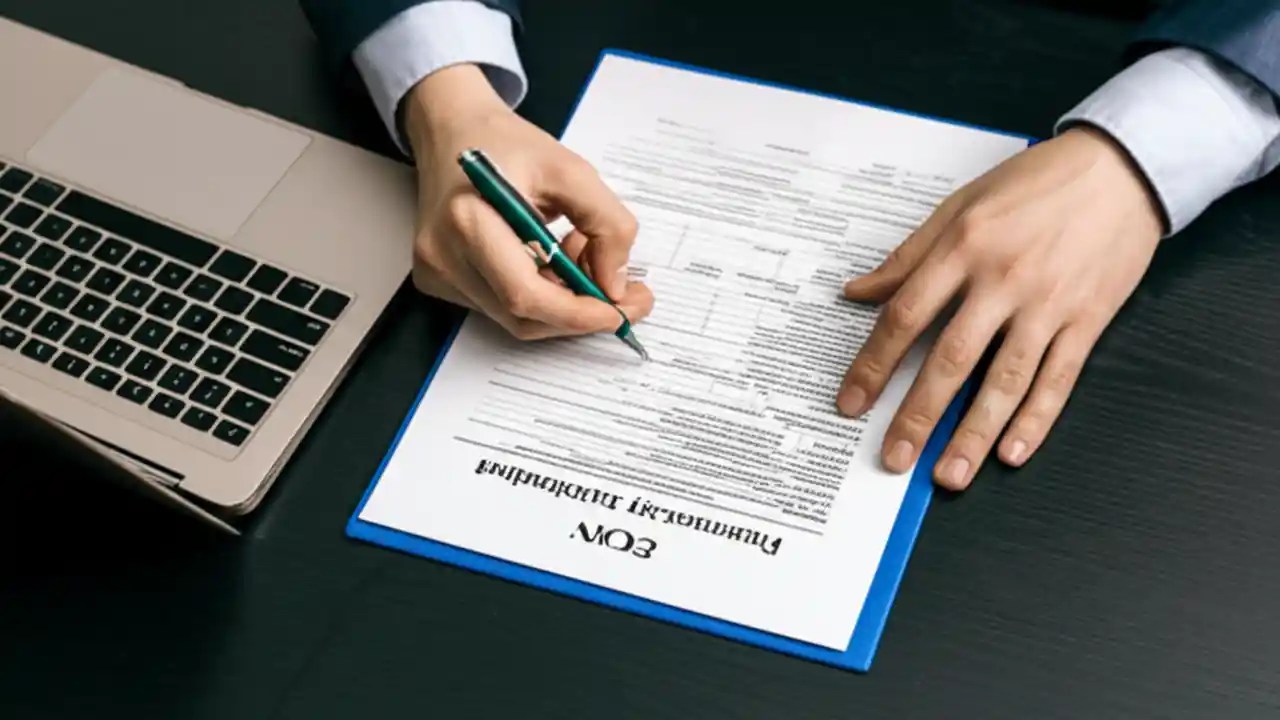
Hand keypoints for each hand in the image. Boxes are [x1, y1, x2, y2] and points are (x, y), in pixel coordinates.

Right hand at [403, 64, 653, 338]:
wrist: (453, 130)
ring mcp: (439, 273)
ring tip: (581, 254)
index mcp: (469, 220)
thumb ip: (606, 225)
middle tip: (624, 295)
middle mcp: (445, 256)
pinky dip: (540, 296)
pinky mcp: (441, 280)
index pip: (525, 294)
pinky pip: (501, 307)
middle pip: (522, 317)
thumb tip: (616, 285)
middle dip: (580, 312)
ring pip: (516, 319)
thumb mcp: (571, 170)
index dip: (578, 313)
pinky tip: (552, 259)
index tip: (621, 309)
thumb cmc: (507, 144)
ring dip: (562, 302)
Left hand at [836, 126, 1162, 489]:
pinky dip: (1035, 419)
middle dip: (918, 414)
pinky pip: (1057, 379)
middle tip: (893, 456)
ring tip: (948, 474)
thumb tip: (857, 291)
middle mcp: (1003, 279)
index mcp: (963, 247)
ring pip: (1005, 379)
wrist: (1122, 168)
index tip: (852, 402)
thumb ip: (908, 255)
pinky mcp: (1087, 320)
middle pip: (951, 358)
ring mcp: (1048, 304)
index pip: (905, 316)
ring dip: (974, 432)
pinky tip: (1012, 452)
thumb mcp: (961, 205)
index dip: (874, 364)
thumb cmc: (1036, 183)